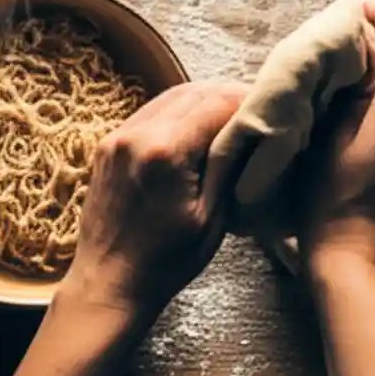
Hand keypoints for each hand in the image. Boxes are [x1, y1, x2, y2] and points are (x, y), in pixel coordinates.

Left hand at [62, 80, 248, 322]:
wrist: (108, 282)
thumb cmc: (164, 262)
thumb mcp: (211, 218)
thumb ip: (228, 166)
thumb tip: (252, 132)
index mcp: (164, 151)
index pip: (214, 104)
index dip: (245, 100)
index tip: (268, 105)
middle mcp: (136, 135)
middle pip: (191, 93)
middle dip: (225, 94)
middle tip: (253, 105)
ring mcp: (116, 139)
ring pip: (167, 99)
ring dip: (200, 100)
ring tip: (229, 114)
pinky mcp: (107, 148)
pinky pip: (147, 115)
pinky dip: (175, 114)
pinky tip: (194, 129)